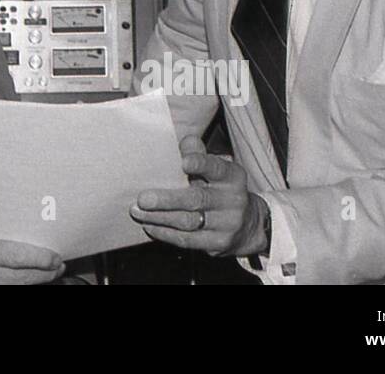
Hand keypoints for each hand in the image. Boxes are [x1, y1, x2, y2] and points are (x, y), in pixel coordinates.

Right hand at [0, 222, 64, 284]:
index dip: (42, 259)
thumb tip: (25, 229)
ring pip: (19, 288)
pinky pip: (8, 290)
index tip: (56, 257)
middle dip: (46, 273)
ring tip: (48, 271)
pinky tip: (29, 278)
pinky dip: (21, 285)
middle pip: (25, 278)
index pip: (19, 257)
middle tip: (58, 265)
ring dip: (36, 281)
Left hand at [130, 135, 269, 256]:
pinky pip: (187, 240)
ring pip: (188, 222)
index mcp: (232, 177)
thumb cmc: (220, 189)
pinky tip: (149, 226)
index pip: (216, 168)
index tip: (183, 162)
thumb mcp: (216, 169)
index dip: (200, 163)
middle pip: (197, 199)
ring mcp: (227, 225)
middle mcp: (232, 200)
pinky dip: (165, 233)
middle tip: (143, 198)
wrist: (247, 226)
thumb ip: (199, 154)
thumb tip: (185, 141)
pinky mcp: (218, 244)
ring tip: (137, 212)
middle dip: (167, 199)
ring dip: (159, 217)